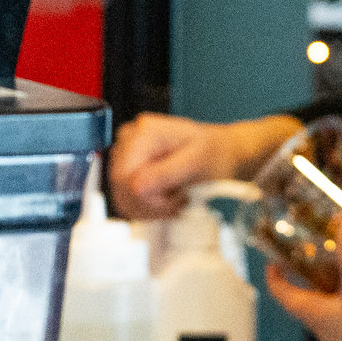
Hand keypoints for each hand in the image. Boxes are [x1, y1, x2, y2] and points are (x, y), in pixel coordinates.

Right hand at [109, 112, 298, 218]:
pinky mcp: (129, 169)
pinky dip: (147, 207)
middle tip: (178, 201)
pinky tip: (165, 200)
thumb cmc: (214, 152)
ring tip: (175, 199)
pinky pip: (126, 198)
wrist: (221, 152)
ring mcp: (127, 154)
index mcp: (144, 132)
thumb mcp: (197, 162)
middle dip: (150, 204)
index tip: (173, 202)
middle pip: (120, 188)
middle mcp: (129, 139)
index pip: (124, 177)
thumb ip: (166, 173)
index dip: (146, 198)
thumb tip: (136, 187)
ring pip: (122, 197)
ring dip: (150, 208)